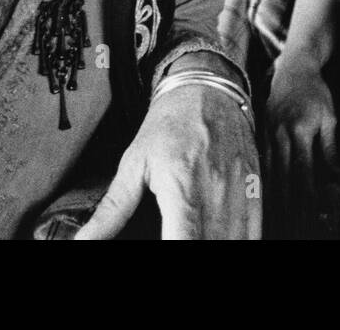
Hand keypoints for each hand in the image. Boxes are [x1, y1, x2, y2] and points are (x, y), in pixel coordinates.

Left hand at [75, 81, 259, 239]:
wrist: (208, 88)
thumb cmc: (169, 123)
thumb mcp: (133, 164)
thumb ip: (111, 210)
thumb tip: (83, 240)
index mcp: (183, 190)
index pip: (184, 243)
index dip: (176, 253)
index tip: (165, 246)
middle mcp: (217, 194)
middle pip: (211, 245)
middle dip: (193, 248)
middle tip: (174, 237)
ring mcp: (242, 193)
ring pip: (235, 241)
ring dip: (217, 245)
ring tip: (194, 238)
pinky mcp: (256, 189)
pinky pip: (255, 231)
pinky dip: (241, 241)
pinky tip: (222, 238)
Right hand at [265, 56, 337, 225]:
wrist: (293, 69)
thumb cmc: (316, 94)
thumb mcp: (329, 119)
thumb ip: (331, 150)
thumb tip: (338, 178)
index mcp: (301, 131)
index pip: (304, 171)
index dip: (307, 195)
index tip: (311, 215)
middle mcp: (281, 134)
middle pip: (283, 176)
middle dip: (288, 203)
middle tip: (293, 223)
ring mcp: (268, 133)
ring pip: (270, 171)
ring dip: (274, 196)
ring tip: (279, 217)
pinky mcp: (261, 132)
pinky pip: (262, 161)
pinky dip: (263, 180)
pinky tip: (265, 195)